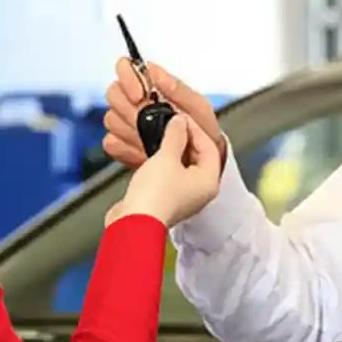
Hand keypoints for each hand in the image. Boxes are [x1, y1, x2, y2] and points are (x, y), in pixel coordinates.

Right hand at [102, 58, 225, 168]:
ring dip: (132, 130)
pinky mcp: (121, 146)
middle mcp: (134, 101)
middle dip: (131, 109)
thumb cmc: (203, 133)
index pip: (125, 66)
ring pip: (111, 119)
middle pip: (113, 93)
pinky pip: (111, 143)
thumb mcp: (199, 110)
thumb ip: (179, 90)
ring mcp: (125, 123)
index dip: (129, 79)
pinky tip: (146, 152)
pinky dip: (128, 149)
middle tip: (150, 121)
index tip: (140, 95)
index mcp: (152, 85)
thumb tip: (157, 73)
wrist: (202, 166)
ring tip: (153, 138)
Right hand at [107, 114, 221, 227]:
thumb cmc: (154, 196)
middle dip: (184, 138)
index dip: (195, 129)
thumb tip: (179, 121)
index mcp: (208, 181)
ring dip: (172, 149)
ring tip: (161, 134)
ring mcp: (183, 197)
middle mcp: (200, 191)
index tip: (181, 117)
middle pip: (198, 156)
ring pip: (183, 165)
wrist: (131, 224)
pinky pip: (170, 175)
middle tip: (171, 124)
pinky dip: (163, 162)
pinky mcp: (166, 200)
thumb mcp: (166, 157)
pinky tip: (152, 152)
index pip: (210, 146)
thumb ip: (175, 136)